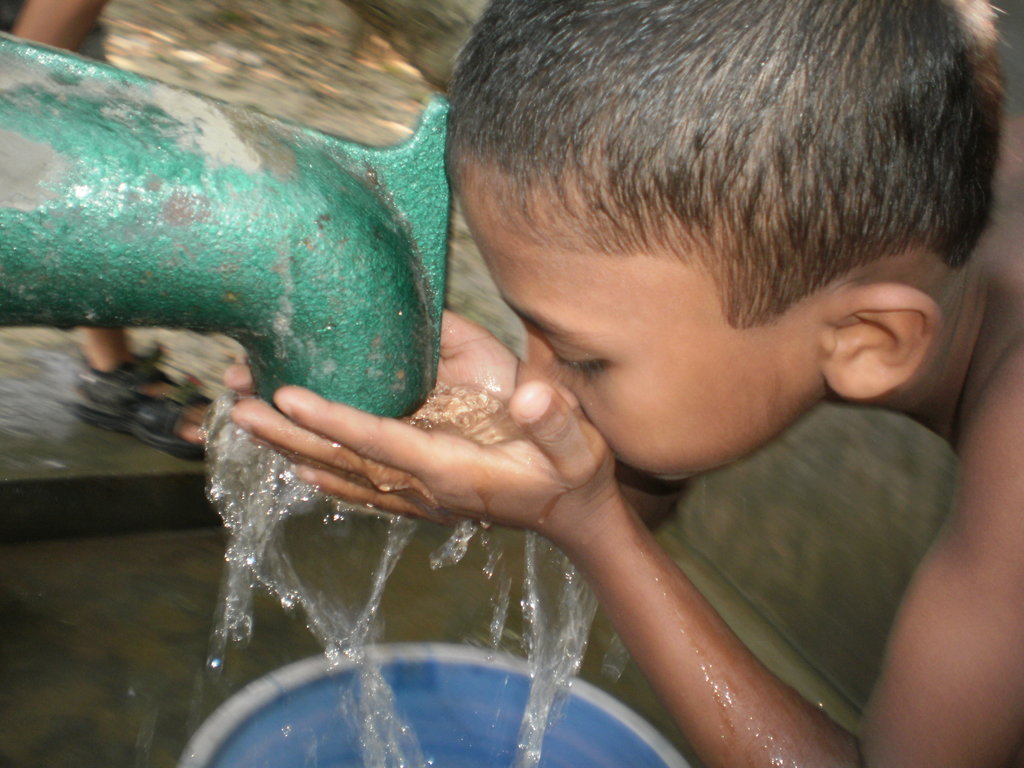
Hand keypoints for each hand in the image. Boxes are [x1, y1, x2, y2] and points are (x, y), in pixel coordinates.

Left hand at [230, 313, 621, 544]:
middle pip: (344, 459)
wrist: (574, 519)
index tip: (287, 396)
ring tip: (249, 426)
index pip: (381, 440)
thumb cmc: (575, 475)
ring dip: (294, 450)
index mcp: (452, 468)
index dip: (333, 419)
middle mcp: (424, 488)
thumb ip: (556, 420)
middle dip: (289, 433)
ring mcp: (419, 498)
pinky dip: (327, 478)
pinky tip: (299, 469)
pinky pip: (363, 490)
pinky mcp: (423, 499)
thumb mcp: (578, 446)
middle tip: (237, 407)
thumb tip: (528, 398)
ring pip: (345, 474)